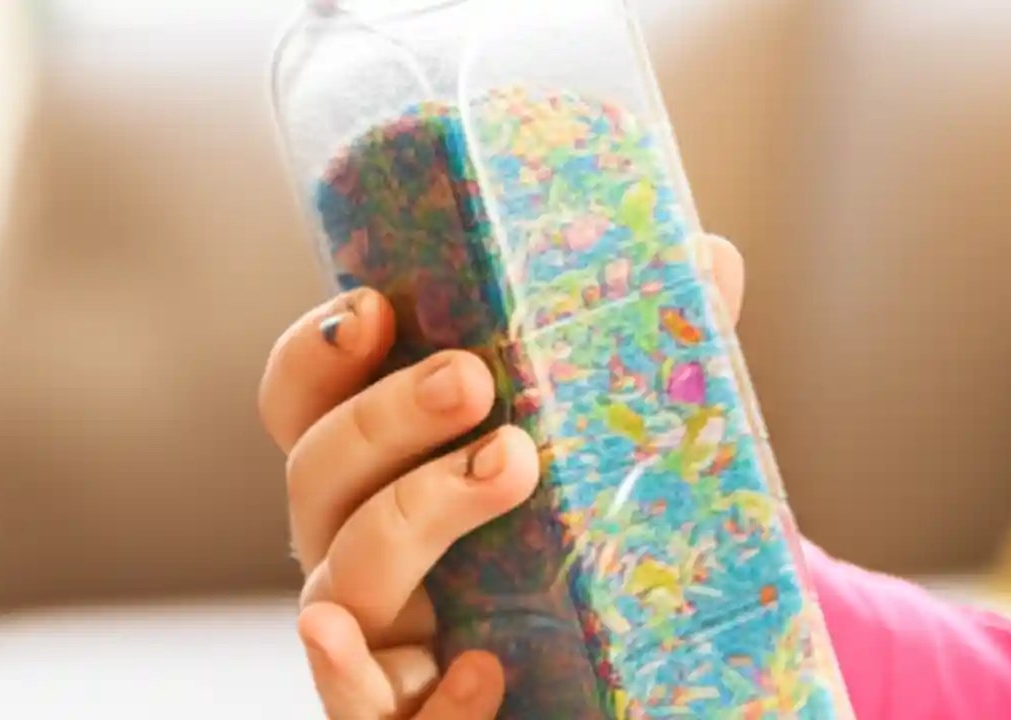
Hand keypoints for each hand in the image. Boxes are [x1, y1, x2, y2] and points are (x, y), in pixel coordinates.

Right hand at [257, 235, 744, 718]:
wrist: (620, 673)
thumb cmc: (588, 541)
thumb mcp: (609, 446)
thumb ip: (646, 356)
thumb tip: (709, 258)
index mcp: (380, 472)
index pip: (302, 408)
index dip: (316, 358)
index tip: (373, 308)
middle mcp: (355, 547)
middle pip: (315, 478)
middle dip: (382, 418)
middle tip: (473, 379)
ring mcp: (380, 641)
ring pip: (340, 585)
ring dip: (412, 517)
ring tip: (511, 466)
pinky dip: (427, 704)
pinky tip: (485, 670)